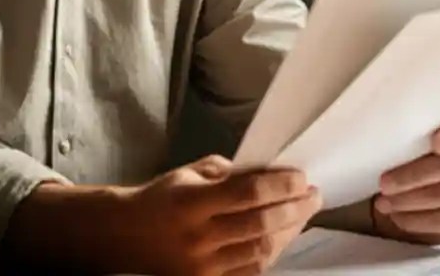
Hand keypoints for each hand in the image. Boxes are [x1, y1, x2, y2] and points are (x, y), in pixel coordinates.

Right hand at [119, 155, 322, 274]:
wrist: (125, 235)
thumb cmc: (163, 197)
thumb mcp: (190, 173)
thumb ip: (230, 174)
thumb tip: (272, 173)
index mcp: (191, 202)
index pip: (248, 193)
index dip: (280, 185)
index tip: (302, 177)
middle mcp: (197, 237)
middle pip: (260, 224)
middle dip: (295, 208)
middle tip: (314, 195)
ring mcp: (202, 267)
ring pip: (260, 252)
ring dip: (289, 232)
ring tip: (303, 215)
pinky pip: (250, 273)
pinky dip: (272, 254)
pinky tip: (283, 237)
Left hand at [372, 108, 439, 244]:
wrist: (429, 187)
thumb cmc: (422, 150)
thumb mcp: (422, 131)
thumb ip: (417, 125)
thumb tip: (385, 124)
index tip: (435, 143)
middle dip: (416, 174)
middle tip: (385, 182)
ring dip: (411, 200)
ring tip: (384, 202)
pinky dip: (419, 220)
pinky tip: (398, 216)